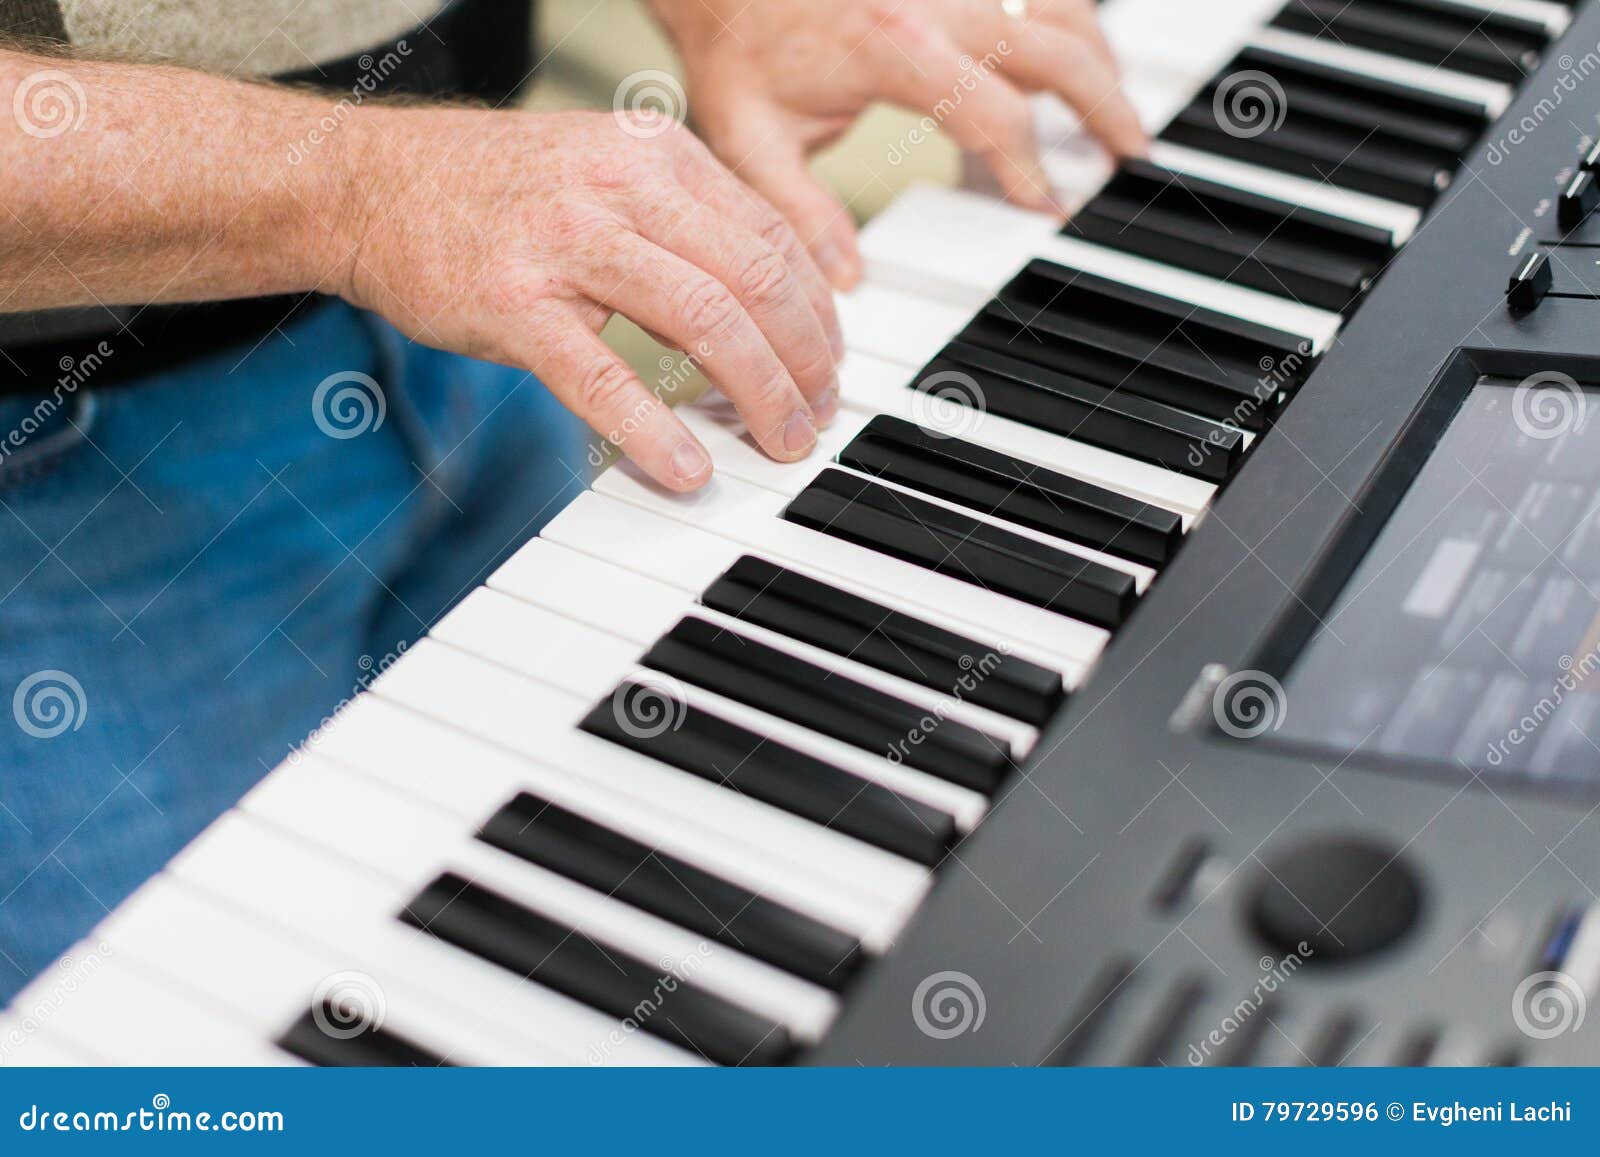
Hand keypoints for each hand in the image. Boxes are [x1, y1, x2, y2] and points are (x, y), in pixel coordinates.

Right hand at [336, 107, 841, 491]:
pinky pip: (601, 377)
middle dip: (804, 359)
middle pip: (754, 277)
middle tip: (817, 415)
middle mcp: (622, 185)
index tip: (828, 363)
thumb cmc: (494, 192)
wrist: (370, 185)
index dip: (816, 311)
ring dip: (759, 392)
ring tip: (780, 443)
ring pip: (703, 319)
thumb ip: (685, 224)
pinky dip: (653, 430)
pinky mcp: (514, 303)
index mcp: (657, 153)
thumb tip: (769, 306)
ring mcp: (566, 241)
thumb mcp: (606, 172)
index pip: (772, 235)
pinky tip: (686, 470)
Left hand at [648, 0, 1147, 288]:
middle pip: (1058, 48)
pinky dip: (1066, 16)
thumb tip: (846, 279)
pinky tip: (1073, 51)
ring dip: (1097, 57)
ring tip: (1111, 110)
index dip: (1028, 166)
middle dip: (1105, 106)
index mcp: (897, 45)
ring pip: (1061, 5)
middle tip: (1128, 157)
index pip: (995, 114)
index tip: (1042, 206)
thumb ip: (799, 213)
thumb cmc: (735, 40)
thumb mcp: (749, 136)